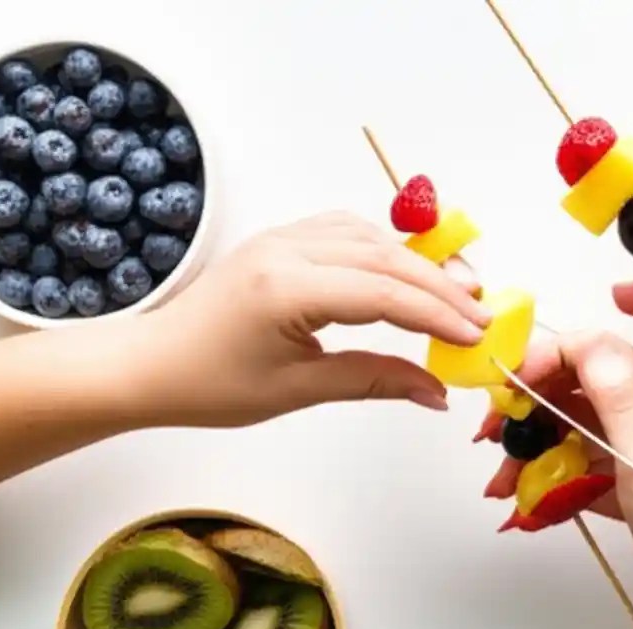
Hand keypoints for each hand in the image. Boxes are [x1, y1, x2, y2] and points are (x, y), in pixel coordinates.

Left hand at [133, 211, 491, 427]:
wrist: (150, 363)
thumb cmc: (211, 384)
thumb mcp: (297, 390)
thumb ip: (374, 381)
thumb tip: (437, 393)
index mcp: (286, 290)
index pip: (383, 293)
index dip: (436, 314)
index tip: (476, 338)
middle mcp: (287, 250)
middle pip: (386, 258)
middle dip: (441, 287)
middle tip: (483, 316)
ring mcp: (284, 238)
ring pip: (372, 237)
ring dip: (419, 264)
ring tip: (460, 292)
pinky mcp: (283, 239)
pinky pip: (348, 231)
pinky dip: (388, 250)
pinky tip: (410, 272)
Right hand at [480, 332, 632, 615]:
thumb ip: (616, 396)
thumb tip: (586, 341)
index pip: (590, 348)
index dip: (542, 359)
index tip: (506, 387)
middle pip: (574, 385)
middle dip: (528, 406)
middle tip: (493, 436)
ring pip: (571, 427)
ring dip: (533, 449)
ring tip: (505, 484)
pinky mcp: (630, 477)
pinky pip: (580, 463)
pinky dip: (552, 478)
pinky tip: (532, 504)